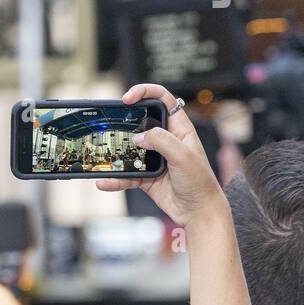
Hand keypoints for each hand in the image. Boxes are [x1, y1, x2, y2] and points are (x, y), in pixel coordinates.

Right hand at [96, 83, 224, 227]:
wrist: (199, 212)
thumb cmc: (200, 182)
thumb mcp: (184, 156)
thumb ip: (162, 141)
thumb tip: (138, 136)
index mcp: (179, 128)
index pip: (163, 99)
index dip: (145, 92)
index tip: (127, 99)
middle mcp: (165, 140)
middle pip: (139, 121)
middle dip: (123, 120)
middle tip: (109, 122)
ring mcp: (153, 157)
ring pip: (128, 148)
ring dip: (115, 152)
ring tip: (103, 155)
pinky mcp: (145, 175)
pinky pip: (124, 174)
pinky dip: (113, 178)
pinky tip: (104, 181)